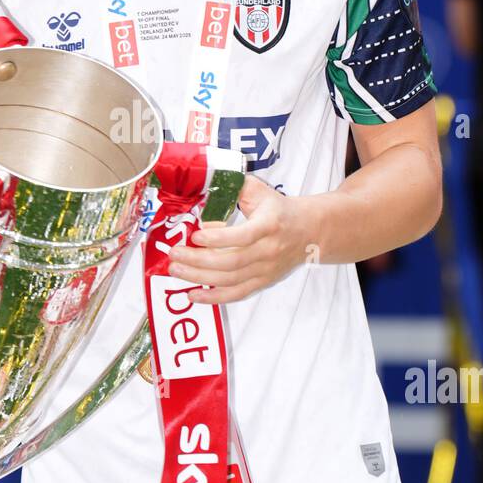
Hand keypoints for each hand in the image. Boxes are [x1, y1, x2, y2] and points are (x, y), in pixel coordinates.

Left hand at [166, 174, 318, 304]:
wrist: (308, 231)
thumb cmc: (278, 209)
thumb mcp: (260, 191)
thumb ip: (234, 185)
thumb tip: (203, 184)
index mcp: (269, 225)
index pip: (243, 236)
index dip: (217, 238)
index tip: (195, 235)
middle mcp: (268, 251)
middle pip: (231, 262)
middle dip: (198, 260)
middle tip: (174, 254)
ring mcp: (265, 270)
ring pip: (230, 280)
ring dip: (199, 278)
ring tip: (176, 270)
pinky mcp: (262, 282)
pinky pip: (236, 294)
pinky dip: (213, 298)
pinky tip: (192, 295)